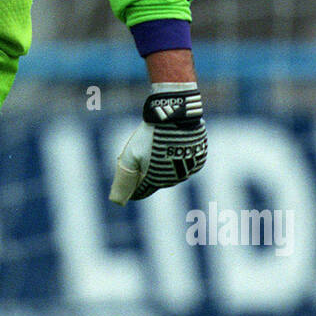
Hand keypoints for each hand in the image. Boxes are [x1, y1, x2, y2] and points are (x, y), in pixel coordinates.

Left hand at [109, 83, 206, 203]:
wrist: (174, 113)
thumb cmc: (148, 135)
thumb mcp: (129, 156)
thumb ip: (123, 181)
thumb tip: (116, 201)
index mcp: (156, 180)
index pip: (141, 191)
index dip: (133, 187)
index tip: (128, 178)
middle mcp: (174, 179)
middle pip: (157, 180)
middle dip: (148, 172)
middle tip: (143, 153)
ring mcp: (189, 169)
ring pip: (172, 172)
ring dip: (164, 164)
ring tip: (158, 146)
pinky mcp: (199, 159)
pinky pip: (186, 163)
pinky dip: (178, 157)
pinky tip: (172, 144)